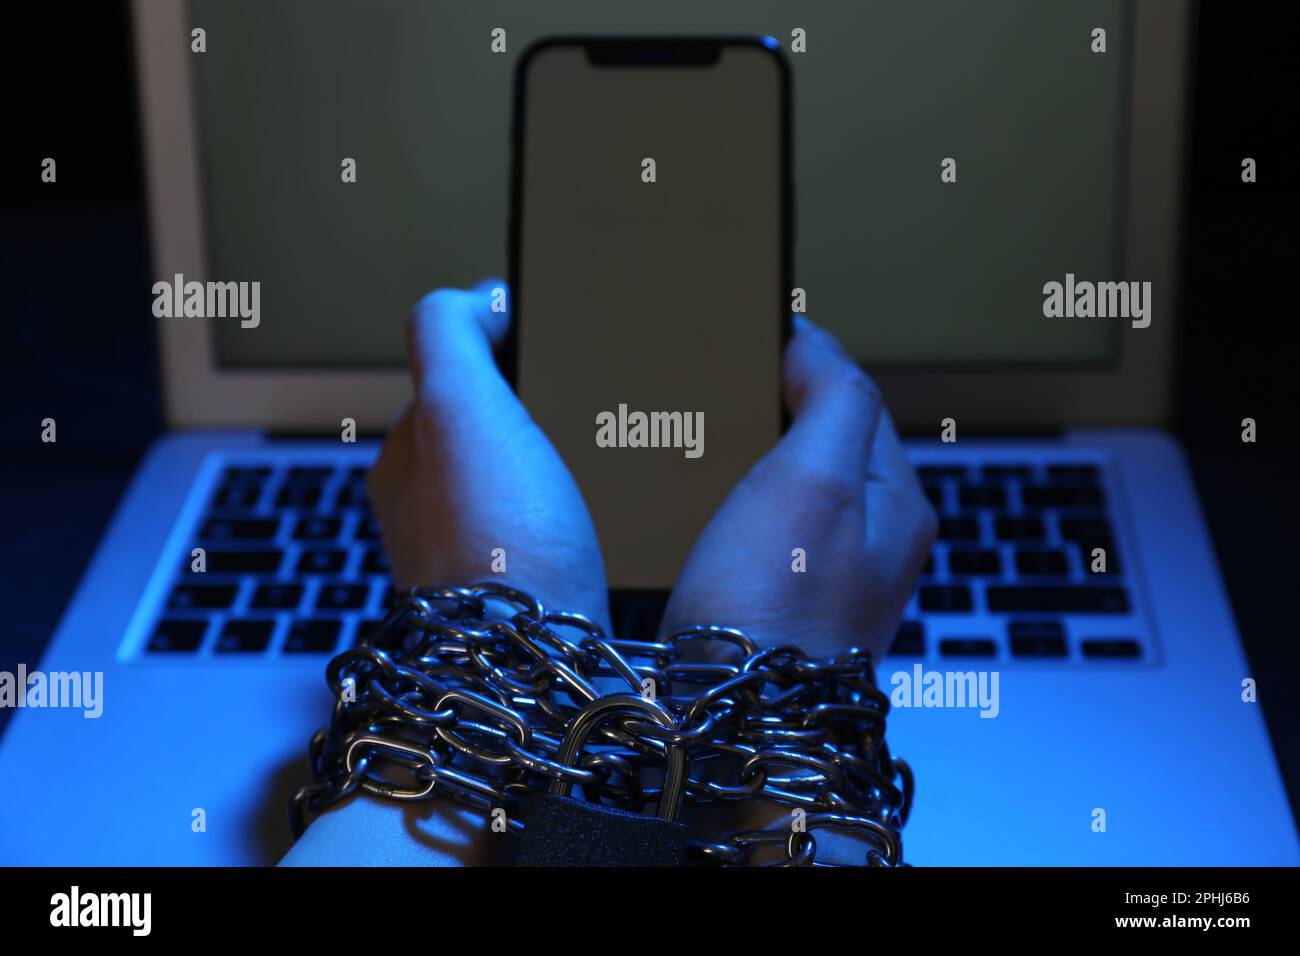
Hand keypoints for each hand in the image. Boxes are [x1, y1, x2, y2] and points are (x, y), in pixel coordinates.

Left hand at [367, 278, 609, 628]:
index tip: (543, 343)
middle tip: (581, 402)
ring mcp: (474, 566)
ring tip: (601, 456)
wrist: (532, 668)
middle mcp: (427, 521)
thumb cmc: (493, 542)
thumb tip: (472, 297)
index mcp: (403, 467)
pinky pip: (546, 537)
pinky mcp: (523, 606)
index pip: (443, 387)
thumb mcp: (459, 408)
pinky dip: (570, 516)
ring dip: (552, 468)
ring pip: (516, 492)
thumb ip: (447, 335)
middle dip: (525, 416)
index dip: (492, 355)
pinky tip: (604, 519)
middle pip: (482, 442)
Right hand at [659, 316, 936, 661]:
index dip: (802, 366)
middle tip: (716, 399)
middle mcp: (874, 542)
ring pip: (791, 490)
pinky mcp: (782, 606)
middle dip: (774, 415)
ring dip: (750, 462)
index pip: (856, 399)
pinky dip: (733, 510)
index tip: (744, 347)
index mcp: (899, 502)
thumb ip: (836, 397)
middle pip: (824, 446)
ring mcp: (829, 579)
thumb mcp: (816, 478)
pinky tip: (699, 513)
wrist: (738, 723)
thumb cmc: (779, 605)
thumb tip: (818, 342)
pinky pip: (763, 534)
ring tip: (702, 449)